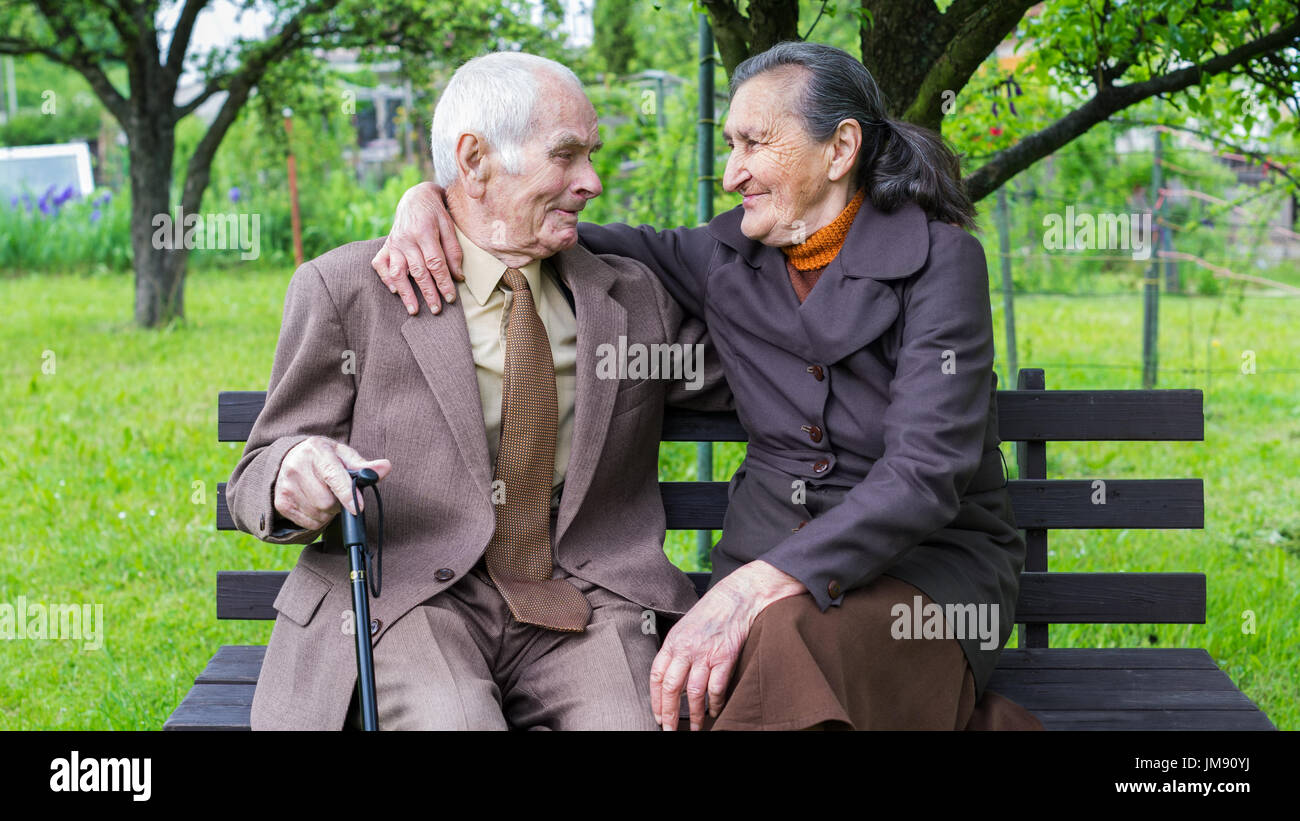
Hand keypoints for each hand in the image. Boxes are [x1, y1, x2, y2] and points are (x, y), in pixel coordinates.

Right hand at [273, 436, 391, 530]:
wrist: (288, 459)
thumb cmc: (323, 457)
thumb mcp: (343, 455)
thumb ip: (364, 465)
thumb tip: (386, 467)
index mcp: (316, 451)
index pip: (332, 475)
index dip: (347, 493)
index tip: (358, 506)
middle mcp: (296, 467)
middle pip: (327, 501)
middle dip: (338, 503)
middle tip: (336, 493)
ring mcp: (286, 486)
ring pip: (319, 514)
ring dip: (329, 512)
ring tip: (324, 496)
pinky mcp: (281, 503)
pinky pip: (310, 524)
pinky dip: (318, 519)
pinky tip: (314, 504)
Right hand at [371, 181, 464, 314]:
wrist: (415, 198)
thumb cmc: (435, 214)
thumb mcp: (449, 226)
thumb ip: (453, 251)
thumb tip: (458, 276)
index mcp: (424, 232)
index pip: (435, 263)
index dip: (443, 282)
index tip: (450, 298)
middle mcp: (406, 239)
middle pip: (418, 271)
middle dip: (428, 293)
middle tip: (436, 310)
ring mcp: (393, 243)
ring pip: (397, 272)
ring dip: (405, 293)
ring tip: (414, 310)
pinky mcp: (385, 246)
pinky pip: (380, 264)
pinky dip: (385, 279)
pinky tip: (395, 291)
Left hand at [650, 560, 804, 730]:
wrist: (739, 595)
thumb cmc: (712, 611)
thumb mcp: (686, 627)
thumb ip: (678, 650)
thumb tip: (673, 677)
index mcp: (673, 641)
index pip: (656, 676)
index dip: (655, 699)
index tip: (657, 716)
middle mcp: (687, 649)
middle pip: (671, 688)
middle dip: (669, 714)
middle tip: (669, 730)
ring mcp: (706, 654)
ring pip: (693, 693)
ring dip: (694, 714)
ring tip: (695, 727)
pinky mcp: (726, 658)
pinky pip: (717, 688)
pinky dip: (716, 703)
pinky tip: (716, 711)